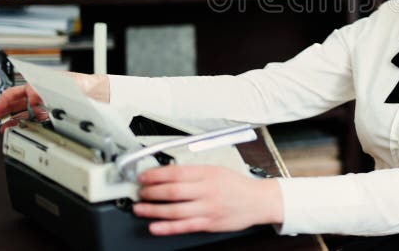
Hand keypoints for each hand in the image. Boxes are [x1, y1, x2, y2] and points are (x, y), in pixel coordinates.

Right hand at [0, 72, 110, 131]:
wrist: (100, 95)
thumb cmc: (83, 85)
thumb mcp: (62, 84)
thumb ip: (44, 89)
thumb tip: (30, 95)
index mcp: (40, 84)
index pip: (16, 91)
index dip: (4, 99)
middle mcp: (41, 94)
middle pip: (16, 102)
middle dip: (3, 109)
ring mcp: (46, 104)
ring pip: (24, 112)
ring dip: (12, 119)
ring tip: (3, 127)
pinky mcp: (53, 114)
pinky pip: (35, 120)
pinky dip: (26, 125)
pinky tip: (21, 129)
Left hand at [134, 165, 283, 235]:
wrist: (258, 201)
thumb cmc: (237, 185)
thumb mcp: (217, 170)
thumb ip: (194, 172)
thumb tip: (168, 174)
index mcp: (208, 173)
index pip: (176, 172)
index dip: (155, 174)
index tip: (143, 176)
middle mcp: (207, 190)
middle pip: (173, 191)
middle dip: (151, 192)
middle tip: (140, 192)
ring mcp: (208, 208)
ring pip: (175, 210)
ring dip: (153, 210)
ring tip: (140, 208)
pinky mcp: (209, 223)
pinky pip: (185, 226)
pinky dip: (167, 227)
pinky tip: (155, 227)